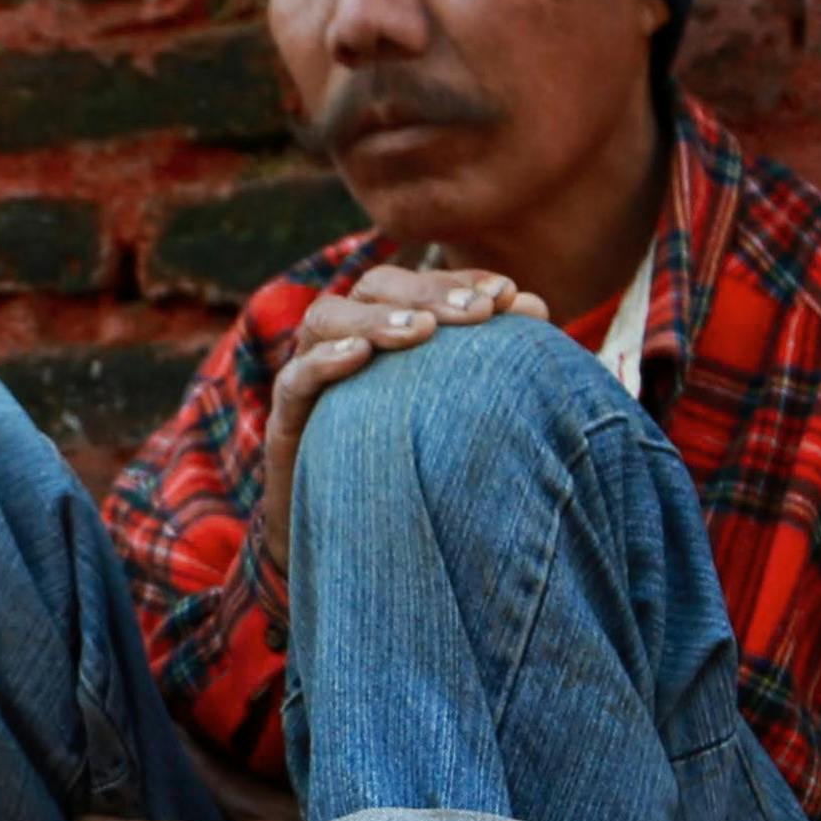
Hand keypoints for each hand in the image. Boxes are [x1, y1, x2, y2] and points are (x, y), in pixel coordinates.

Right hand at [256, 258, 547, 602]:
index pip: (421, 286)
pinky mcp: (286, 420)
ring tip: (423, 331)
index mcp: (388, 333)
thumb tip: (534, 306)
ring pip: (327, 318)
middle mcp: (346, 342)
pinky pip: (296, 378)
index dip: (461, 280)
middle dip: (428, 292)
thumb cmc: (411, 469)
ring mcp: (311, 376)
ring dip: (377, 318)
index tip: (507, 295)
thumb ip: (488, 361)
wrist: (350, 540)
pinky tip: (359, 356)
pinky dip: (324, 360)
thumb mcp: (455, 412)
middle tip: (477, 313)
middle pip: (374, 288)